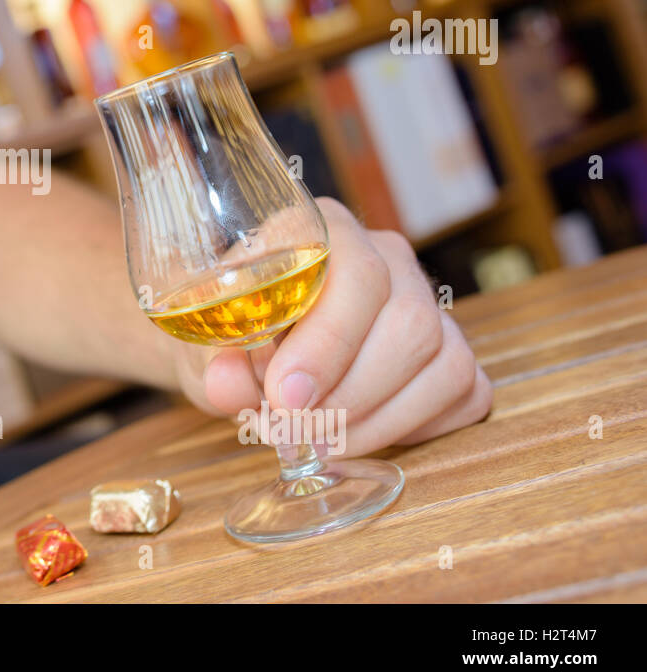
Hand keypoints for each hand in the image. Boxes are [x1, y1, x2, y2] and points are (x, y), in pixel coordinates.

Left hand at [175, 197, 492, 456]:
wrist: (243, 347)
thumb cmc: (227, 336)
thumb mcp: (206, 347)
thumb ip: (215, 362)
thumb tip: (229, 385)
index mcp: (323, 230)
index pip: (358, 274)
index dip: (328, 344)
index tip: (285, 398)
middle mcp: (386, 255)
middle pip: (408, 324)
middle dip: (349, 396)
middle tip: (294, 433)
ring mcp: (427, 302)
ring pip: (443, 363)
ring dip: (374, 421)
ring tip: (315, 441)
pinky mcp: (451, 351)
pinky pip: (464, 393)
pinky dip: (411, 428)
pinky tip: (356, 435)